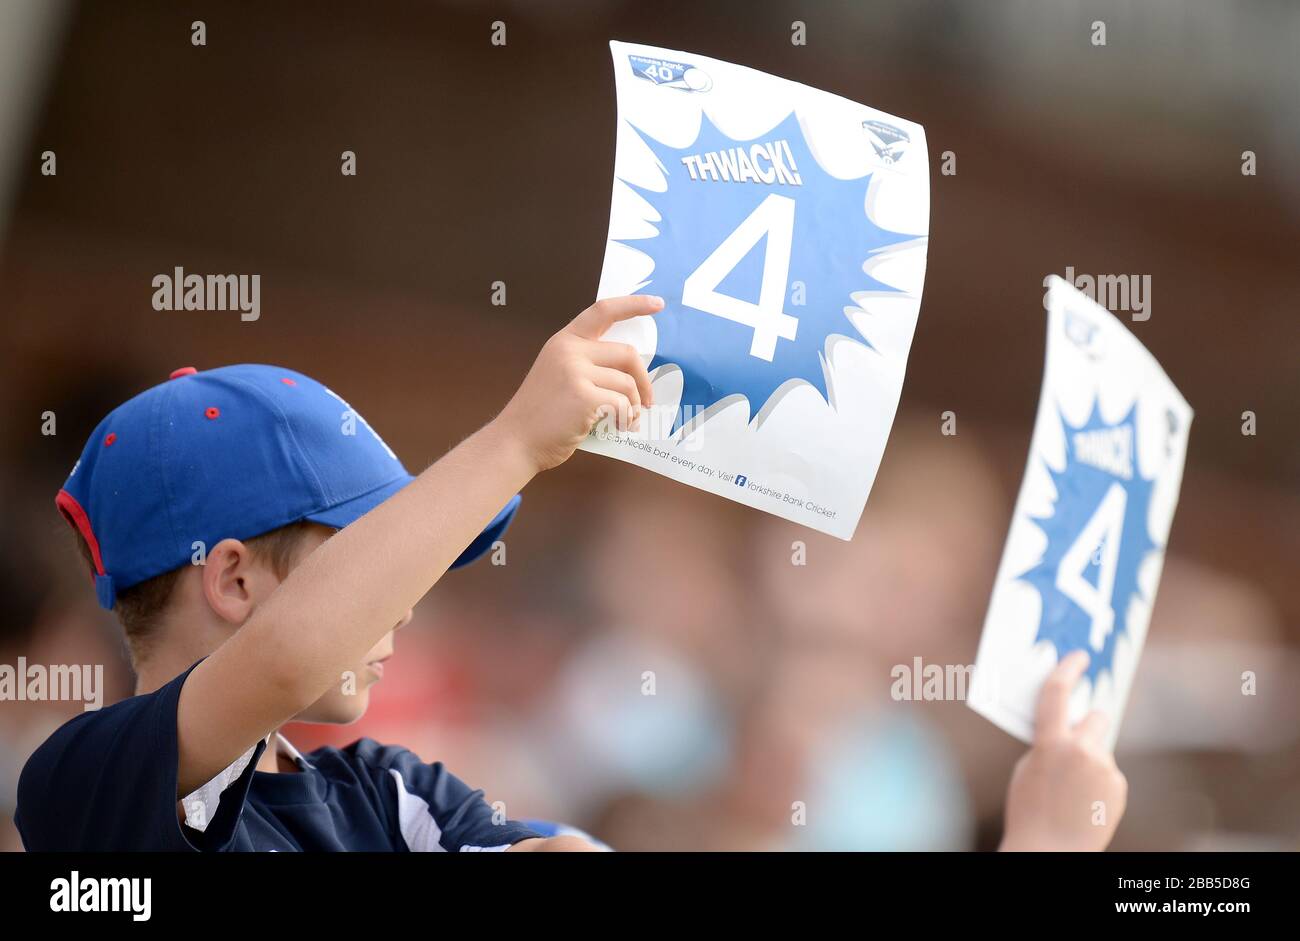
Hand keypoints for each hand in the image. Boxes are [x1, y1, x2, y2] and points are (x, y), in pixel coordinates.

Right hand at [495, 294, 661, 471]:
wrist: (517, 441)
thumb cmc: (542, 415)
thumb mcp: (558, 374)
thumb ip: (586, 364)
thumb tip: (630, 372)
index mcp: (564, 341)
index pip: (603, 310)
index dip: (633, 304)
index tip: (657, 303)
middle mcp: (569, 351)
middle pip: (627, 354)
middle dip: (643, 380)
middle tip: (646, 401)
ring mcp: (575, 372)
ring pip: (627, 384)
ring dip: (633, 406)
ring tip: (626, 420)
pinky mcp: (584, 397)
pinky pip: (621, 404)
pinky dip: (625, 419)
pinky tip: (618, 427)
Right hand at [999, 651, 1127, 850]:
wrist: (1051, 850)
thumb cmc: (1029, 809)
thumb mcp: (1028, 767)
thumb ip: (1048, 742)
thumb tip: (1067, 728)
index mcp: (1051, 743)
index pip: (1058, 693)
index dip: (1067, 669)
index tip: (1078, 656)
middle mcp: (1083, 751)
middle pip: (1097, 717)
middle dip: (1088, 723)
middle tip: (1075, 738)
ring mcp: (1104, 769)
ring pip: (1100, 748)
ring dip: (1090, 757)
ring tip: (1072, 788)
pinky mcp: (1118, 787)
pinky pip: (1108, 771)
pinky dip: (1098, 780)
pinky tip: (1083, 801)